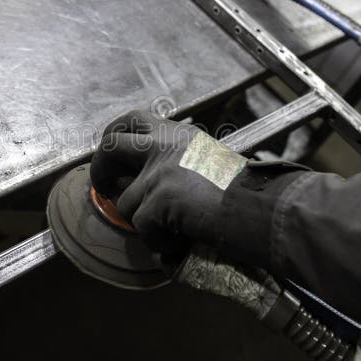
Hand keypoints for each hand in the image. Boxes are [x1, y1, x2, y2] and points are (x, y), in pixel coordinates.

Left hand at [90, 110, 247, 253]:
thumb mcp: (208, 160)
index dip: (113, 135)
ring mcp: (159, 171)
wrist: (261, 208)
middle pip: (110, 146)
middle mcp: (164, 146)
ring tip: (169, 230)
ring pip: (125, 201)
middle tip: (105, 189)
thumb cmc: (245, 192)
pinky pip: (141, 226)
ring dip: (141, 222)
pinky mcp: (159, 198)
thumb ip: (178, 162)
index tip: (110, 156)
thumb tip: (148, 183)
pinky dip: (158, 241)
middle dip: (99, 170)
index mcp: (177, 134)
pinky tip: (179, 241)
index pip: (133, 119)